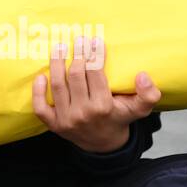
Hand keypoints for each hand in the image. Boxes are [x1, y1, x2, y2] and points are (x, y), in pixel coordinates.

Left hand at [32, 36, 161, 152]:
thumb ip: (149, 94)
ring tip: (58, 48)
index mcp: (103, 106)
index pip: (95, 73)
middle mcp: (83, 113)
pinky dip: (37, 91)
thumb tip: (142, 75)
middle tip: (78, 40)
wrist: (103, 145)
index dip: (94, 54)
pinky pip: (40, 108)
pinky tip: (40, 76)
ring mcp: (66, 120)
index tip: (94, 40)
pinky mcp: (54, 125)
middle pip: (75, 75)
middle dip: (76, 55)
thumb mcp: (139, 109)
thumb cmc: (119, 119)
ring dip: (56, 64)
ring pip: (57, 86)